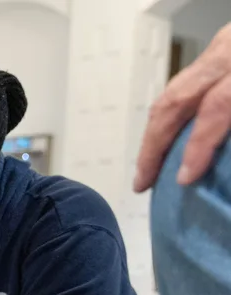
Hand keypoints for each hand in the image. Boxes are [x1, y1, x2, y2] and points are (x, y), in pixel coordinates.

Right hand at [134, 22, 230, 190]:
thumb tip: (226, 167)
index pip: (219, 107)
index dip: (198, 146)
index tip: (183, 180)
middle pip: (179, 96)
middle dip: (154, 144)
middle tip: (142, 181)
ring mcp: (226, 43)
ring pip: (177, 88)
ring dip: (157, 131)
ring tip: (148, 166)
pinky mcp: (226, 45)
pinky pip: (189, 82)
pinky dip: (174, 115)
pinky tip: (171, 140)